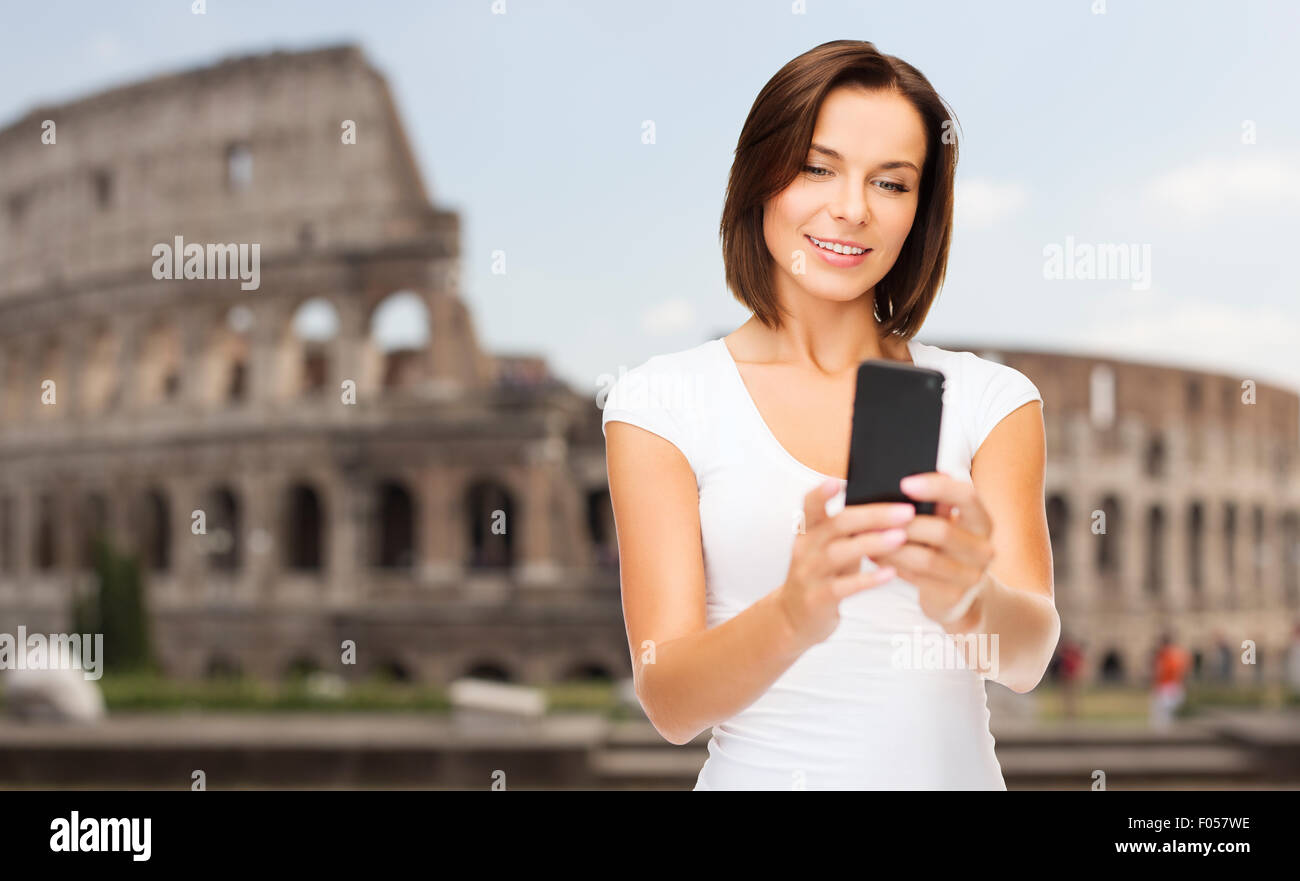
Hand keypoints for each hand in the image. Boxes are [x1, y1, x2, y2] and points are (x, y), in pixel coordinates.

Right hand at [775, 479, 916, 647]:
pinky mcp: (818, 599)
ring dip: (873, 543)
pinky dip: (868, 579)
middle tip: (905, 511)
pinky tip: (891, 573)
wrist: (794, 617)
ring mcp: (809, 574)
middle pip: (837, 524)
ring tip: (901, 537)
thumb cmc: (822, 574)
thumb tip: (890, 506)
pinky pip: (844, 587)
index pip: (809, 505)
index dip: (821, 492)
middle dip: (873, 516)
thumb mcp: (827, 547)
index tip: (839, 480)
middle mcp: (805, 548)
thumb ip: (848, 529)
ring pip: (840, 553)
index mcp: (807, 531)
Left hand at [866, 471, 995, 626]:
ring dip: (892, 547)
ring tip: (867, 536)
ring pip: (925, 559)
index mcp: (982, 521)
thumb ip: (933, 504)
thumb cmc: (942, 548)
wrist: (956, 595)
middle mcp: (983, 548)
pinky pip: (916, 578)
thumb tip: (901, 481)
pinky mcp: (952, 596)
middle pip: (942, 531)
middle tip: (873, 517)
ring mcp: (971, 576)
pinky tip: (875, 555)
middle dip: (905, 523)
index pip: (967, 496)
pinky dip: (893, 565)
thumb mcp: (944, 523)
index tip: (904, 483)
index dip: (937, 487)